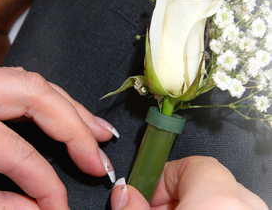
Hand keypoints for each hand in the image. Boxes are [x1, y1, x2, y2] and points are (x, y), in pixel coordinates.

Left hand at [0, 66, 117, 209]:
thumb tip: (38, 207)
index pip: (17, 151)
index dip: (46, 183)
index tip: (59, 204)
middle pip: (37, 96)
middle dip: (76, 127)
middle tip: (100, 152)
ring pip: (37, 83)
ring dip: (71, 108)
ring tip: (97, 129)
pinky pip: (26, 82)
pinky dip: (54, 99)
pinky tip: (69, 111)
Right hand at [111, 156, 268, 209]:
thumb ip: (135, 209)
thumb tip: (123, 193)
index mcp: (218, 201)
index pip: (192, 164)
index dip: (166, 177)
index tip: (149, 194)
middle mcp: (246, 208)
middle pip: (207, 184)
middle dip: (177, 197)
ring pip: (222, 202)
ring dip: (195, 207)